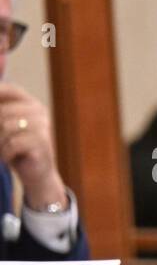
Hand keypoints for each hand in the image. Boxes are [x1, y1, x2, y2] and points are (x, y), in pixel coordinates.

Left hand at [0, 83, 65, 206]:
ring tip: (3, 149)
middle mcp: (40, 113)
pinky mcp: (43, 144)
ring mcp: (44, 128)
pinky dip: (5, 152)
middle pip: (3, 111)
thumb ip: (0, 113)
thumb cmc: (16, 148)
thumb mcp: (5, 126)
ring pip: (7, 127)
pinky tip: (8, 157)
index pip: (10, 90)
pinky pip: (14, 143)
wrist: (37, 174)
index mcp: (32, 105)